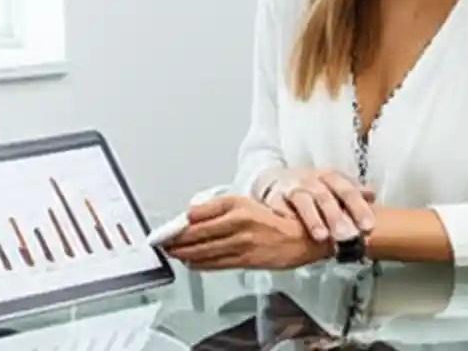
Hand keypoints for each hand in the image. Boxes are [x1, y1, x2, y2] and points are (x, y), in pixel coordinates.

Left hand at [163, 195, 331, 270]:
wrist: (302, 238)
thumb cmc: (275, 220)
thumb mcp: (247, 204)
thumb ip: (221, 210)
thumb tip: (194, 218)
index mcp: (237, 203)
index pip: (199, 213)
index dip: (180, 222)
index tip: (170, 227)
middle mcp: (238, 221)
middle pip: (198, 232)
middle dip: (178, 240)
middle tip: (165, 242)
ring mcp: (242, 241)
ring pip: (205, 249)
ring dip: (185, 253)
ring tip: (173, 253)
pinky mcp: (246, 259)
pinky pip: (217, 263)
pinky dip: (200, 264)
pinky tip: (191, 263)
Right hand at [261, 168, 375, 242]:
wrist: (275, 181)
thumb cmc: (311, 189)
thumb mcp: (332, 186)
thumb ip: (351, 193)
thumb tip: (372, 195)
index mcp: (328, 177)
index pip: (346, 190)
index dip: (357, 207)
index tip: (368, 226)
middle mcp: (310, 181)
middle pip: (325, 196)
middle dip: (336, 216)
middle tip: (346, 236)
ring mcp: (290, 189)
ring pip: (302, 201)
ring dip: (313, 218)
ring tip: (321, 236)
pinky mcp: (272, 198)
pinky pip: (278, 206)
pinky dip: (284, 216)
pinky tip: (291, 228)